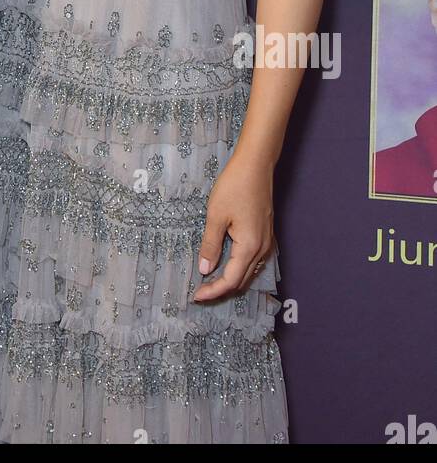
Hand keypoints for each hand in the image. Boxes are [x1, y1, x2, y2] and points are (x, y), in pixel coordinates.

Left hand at [192, 153, 274, 301]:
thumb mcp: (216, 215)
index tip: (196, 296)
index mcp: (250, 247)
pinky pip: (253, 260)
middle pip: (242, 281)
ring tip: (210, 282)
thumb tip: (205, 269)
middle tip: (200, 292)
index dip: (213, 291)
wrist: (256, 165)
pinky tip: (226, 265)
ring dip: (231, 280)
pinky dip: (239, 268)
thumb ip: (211, 245)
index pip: (231, 280)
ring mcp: (266, 242)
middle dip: (221, 289)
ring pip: (249, 272)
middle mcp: (262, 249)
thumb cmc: (234, 186)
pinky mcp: (265, 234)